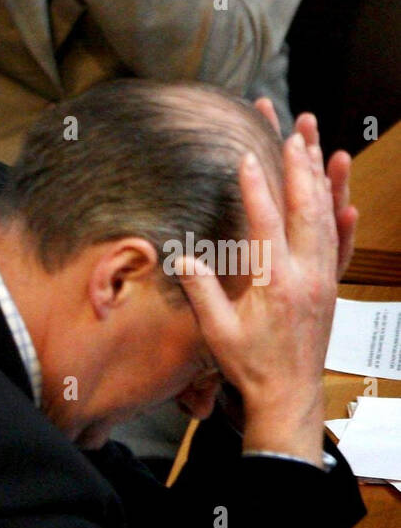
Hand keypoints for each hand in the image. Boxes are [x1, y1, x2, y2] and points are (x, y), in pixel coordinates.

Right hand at [178, 133, 338, 466]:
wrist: (288, 397)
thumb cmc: (250, 366)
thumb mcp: (218, 332)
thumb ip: (203, 292)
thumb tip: (183, 258)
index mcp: (278, 284)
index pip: (267, 224)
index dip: (256, 188)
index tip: (248, 156)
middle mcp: (307, 275)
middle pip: (306, 208)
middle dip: (298, 165)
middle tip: (292, 130)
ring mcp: (324, 279)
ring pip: (327, 218)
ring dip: (320, 178)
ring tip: (314, 144)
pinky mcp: (330, 286)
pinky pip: (340, 243)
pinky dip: (341, 214)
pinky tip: (343, 196)